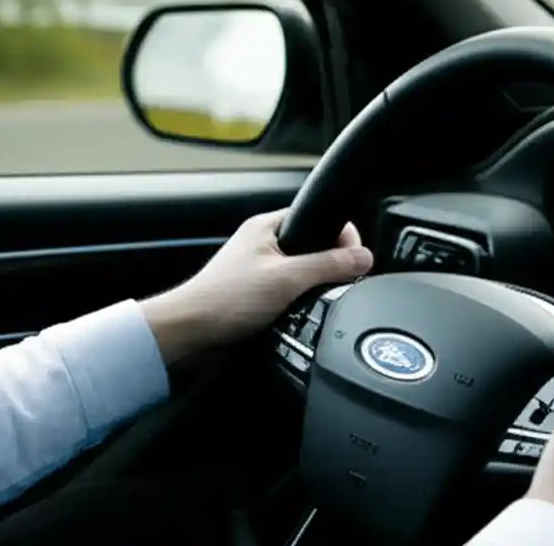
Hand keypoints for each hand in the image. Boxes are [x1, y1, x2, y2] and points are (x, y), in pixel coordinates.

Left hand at [140, 208, 373, 363]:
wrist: (189, 335)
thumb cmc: (225, 300)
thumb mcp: (287, 278)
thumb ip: (329, 265)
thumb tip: (364, 258)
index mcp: (267, 227)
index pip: (319, 218)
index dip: (342, 237)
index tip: (354, 260)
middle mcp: (264, 245)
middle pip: (315, 248)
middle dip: (331, 266)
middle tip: (337, 285)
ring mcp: (260, 271)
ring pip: (304, 273)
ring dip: (314, 288)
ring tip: (316, 303)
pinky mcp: (258, 296)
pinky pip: (292, 294)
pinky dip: (301, 303)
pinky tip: (302, 315)